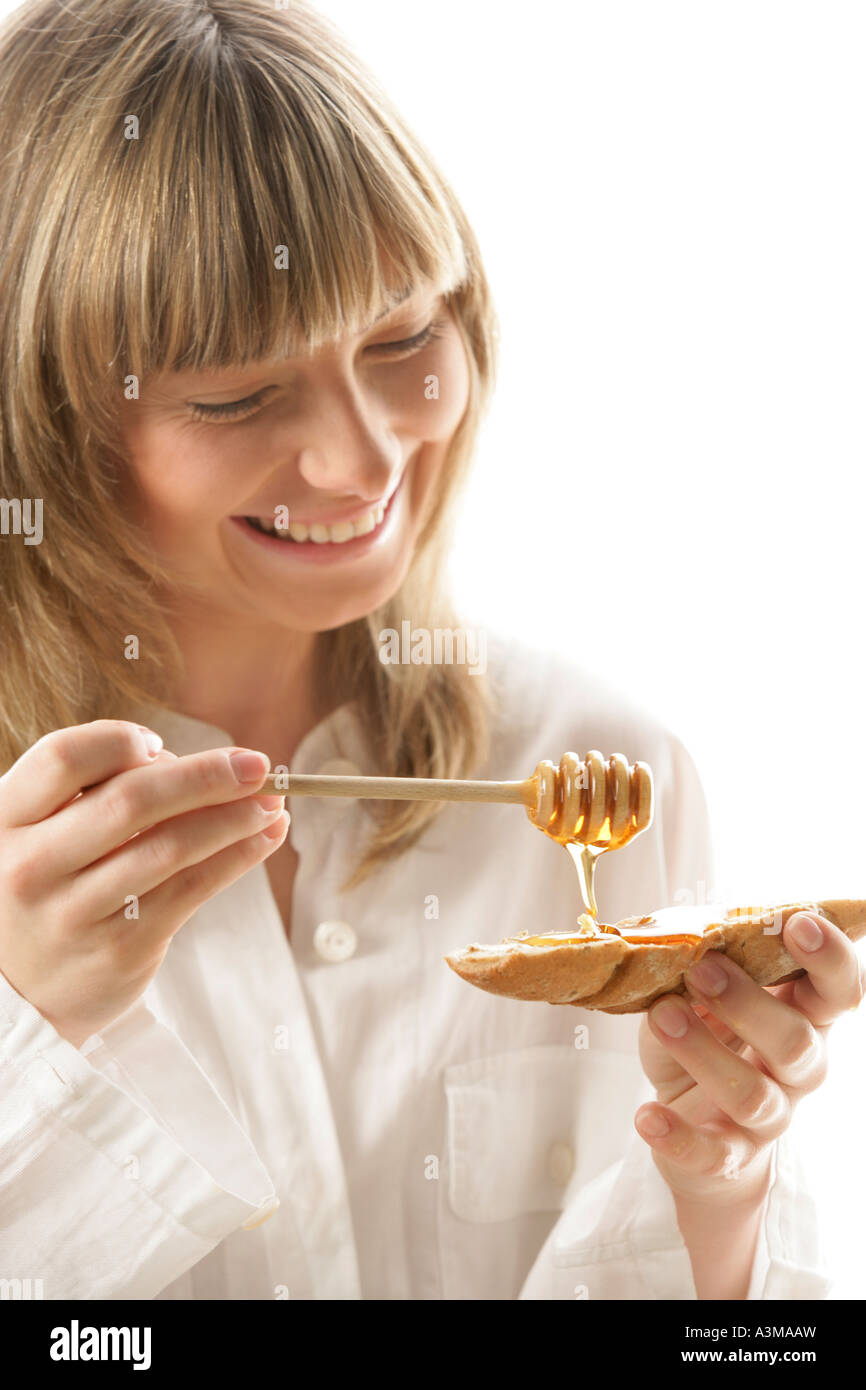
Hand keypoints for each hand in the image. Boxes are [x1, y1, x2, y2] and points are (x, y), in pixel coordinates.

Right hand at [0, 719, 288, 1047]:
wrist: (16, 998)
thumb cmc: (42, 890)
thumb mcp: (36, 836)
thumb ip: (90, 794)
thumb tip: (193, 765)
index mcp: (5, 820)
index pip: (63, 758)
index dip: (117, 741)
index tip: (157, 743)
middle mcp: (33, 864)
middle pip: (131, 799)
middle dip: (206, 775)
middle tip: (255, 765)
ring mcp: (77, 910)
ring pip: (171, 846)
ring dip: (234, 817)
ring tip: (270, 801)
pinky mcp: (121, 947)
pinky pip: (192, 889)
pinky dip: (238, 856)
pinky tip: (264, 836)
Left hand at [635, 911, 864, 1206]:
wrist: (692, 1129)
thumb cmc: (706, 1037)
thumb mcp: (704, 995)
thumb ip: (703, 965)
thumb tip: (682, 939)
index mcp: (803, 1017)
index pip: (837, 991)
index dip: (830, 958)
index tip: (799, 923)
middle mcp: (798, 1070)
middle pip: (796, 1041)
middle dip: (748, 1002)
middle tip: (702, 968)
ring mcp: (769, 1117)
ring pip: (752, 1095)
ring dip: (703, 1052)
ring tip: (661, 1016)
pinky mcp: (729, 1157)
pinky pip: (710, 1153)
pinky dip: (677, 1137)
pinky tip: (646, 1117)